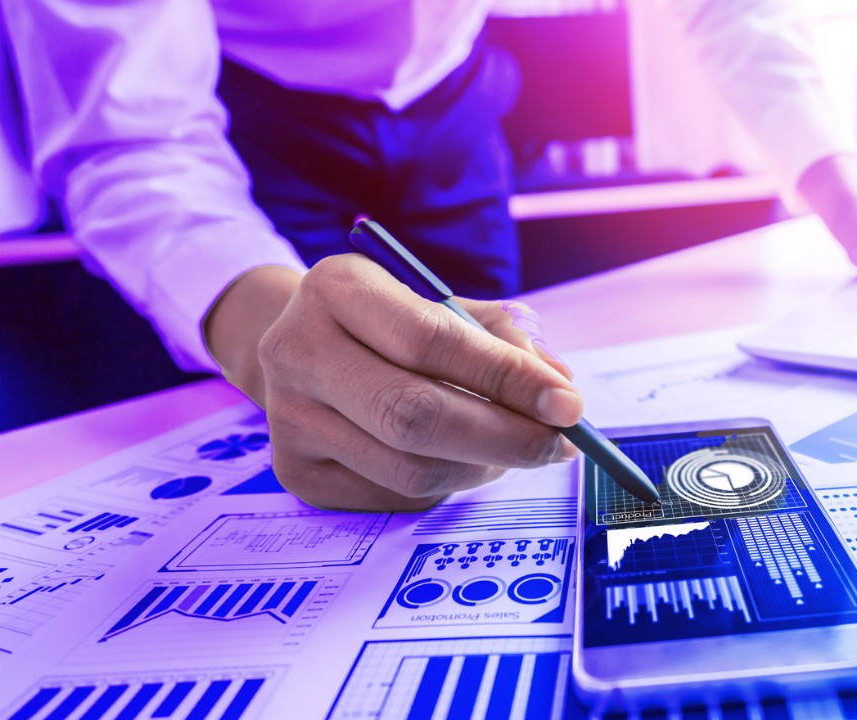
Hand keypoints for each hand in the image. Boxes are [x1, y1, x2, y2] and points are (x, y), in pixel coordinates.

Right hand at [203, 255, 579, 510]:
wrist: (306, 350)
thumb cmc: (395, 324)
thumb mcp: (446, 306)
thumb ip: (506, 339)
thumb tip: (560, 389)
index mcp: (338, 287)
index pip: (431, 339)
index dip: (506, 377)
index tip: (568, 404)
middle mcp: (297, 349)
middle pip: (414, 414)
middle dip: (505, 437)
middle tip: (559, 444)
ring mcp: (288, 418)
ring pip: (410, 468)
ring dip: (482, 467)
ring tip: (513, 448)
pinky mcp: (297, 472)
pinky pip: (396, 497)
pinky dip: (447, 485)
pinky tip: (459, 460)